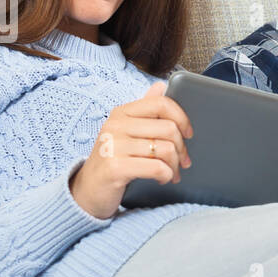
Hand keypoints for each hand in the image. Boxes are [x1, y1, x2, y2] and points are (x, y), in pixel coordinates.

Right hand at [69, 80, 194, 219]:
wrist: (88, 191)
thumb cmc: (113, 161)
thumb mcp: (126, 133)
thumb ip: (144, 111)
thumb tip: (161, 85)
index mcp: (121, 113)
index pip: (161, 104)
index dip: (182, 118)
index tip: (188, 134)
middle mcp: (115, 125)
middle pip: (168, 128)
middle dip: (182, 149)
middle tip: (182, 162)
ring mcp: (113, 145)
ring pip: (166, 149)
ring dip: (175, 165)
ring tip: (172, 173)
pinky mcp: (115, 167)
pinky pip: (157, 167)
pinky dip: (166, 175)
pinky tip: (162, 179)